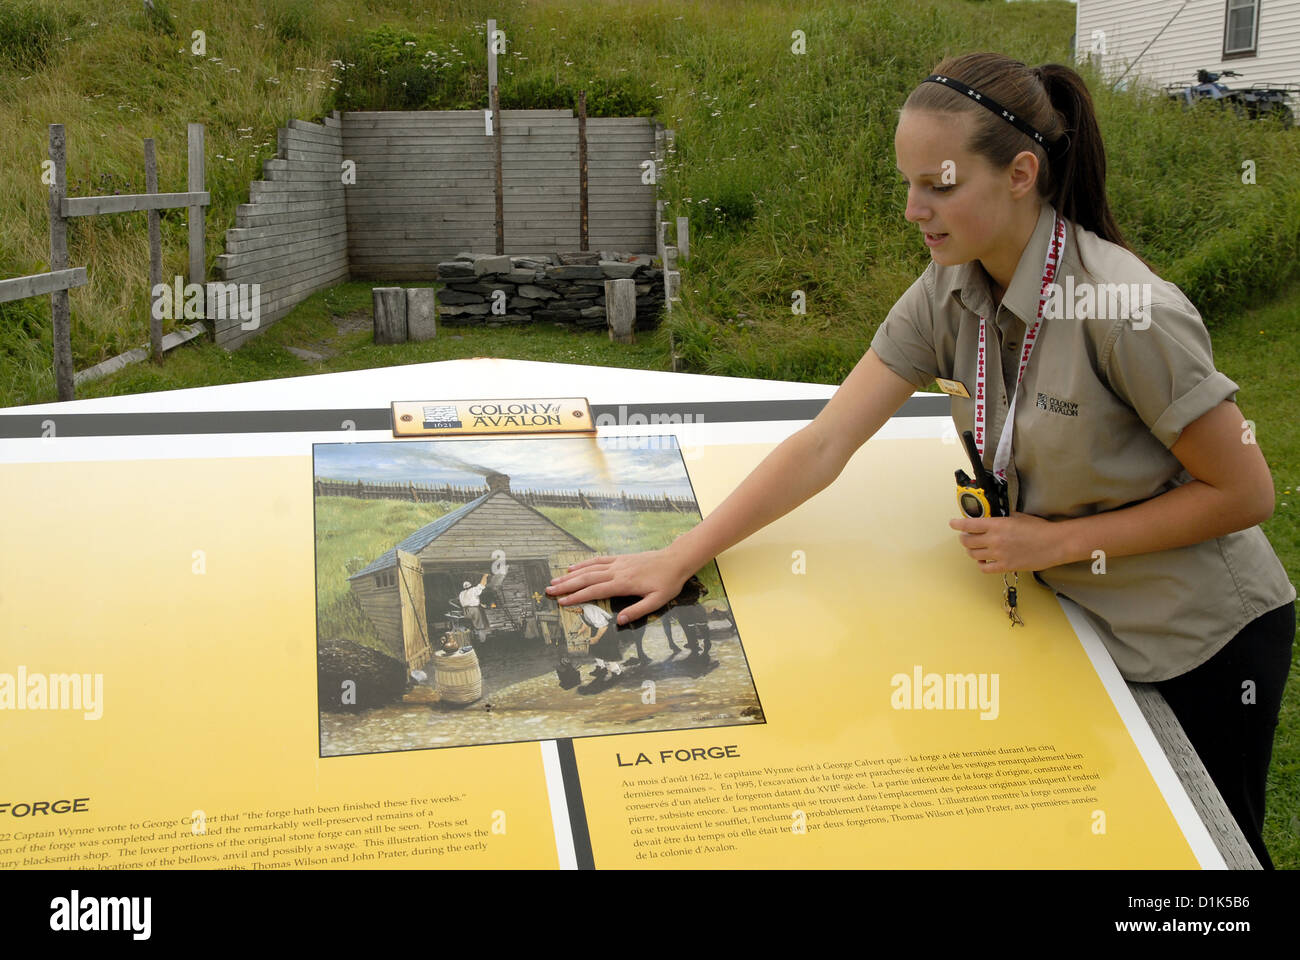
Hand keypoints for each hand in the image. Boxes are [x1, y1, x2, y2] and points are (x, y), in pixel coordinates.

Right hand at [545, 548, 691, 624]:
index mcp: (624, 583)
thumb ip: (637, 611)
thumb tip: (619, 622)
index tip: (562, 602)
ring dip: (570, 575)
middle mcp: (617, 571)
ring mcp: (617, 563)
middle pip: (586, 579)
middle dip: (566, 586)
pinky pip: (598, 560)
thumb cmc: (667, 583)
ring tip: (554, 581)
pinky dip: (584, 563)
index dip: (577, 597)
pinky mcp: (620, 558)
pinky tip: (573, 567)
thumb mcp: (657, 601)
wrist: (675, 560)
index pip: (595, 591)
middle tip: (548, 591)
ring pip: (589, 569)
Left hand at [948, 510, 1064, 574]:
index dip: (957, 524)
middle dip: (964, 538)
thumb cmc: (1039, 528)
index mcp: (996, 525)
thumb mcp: (1017, 516)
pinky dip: (981, 564)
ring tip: (974, 548)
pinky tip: (983, 560)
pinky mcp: (1005, 566)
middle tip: (966, 536)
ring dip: (971, 550)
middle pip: (967, 541)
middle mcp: (994, 540)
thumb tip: (990, 518)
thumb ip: (1001, 518)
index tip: (953, 523)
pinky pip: (984, 568)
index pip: (968, 525)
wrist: (1055, 543)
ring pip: (973, 554)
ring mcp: (999, 554)